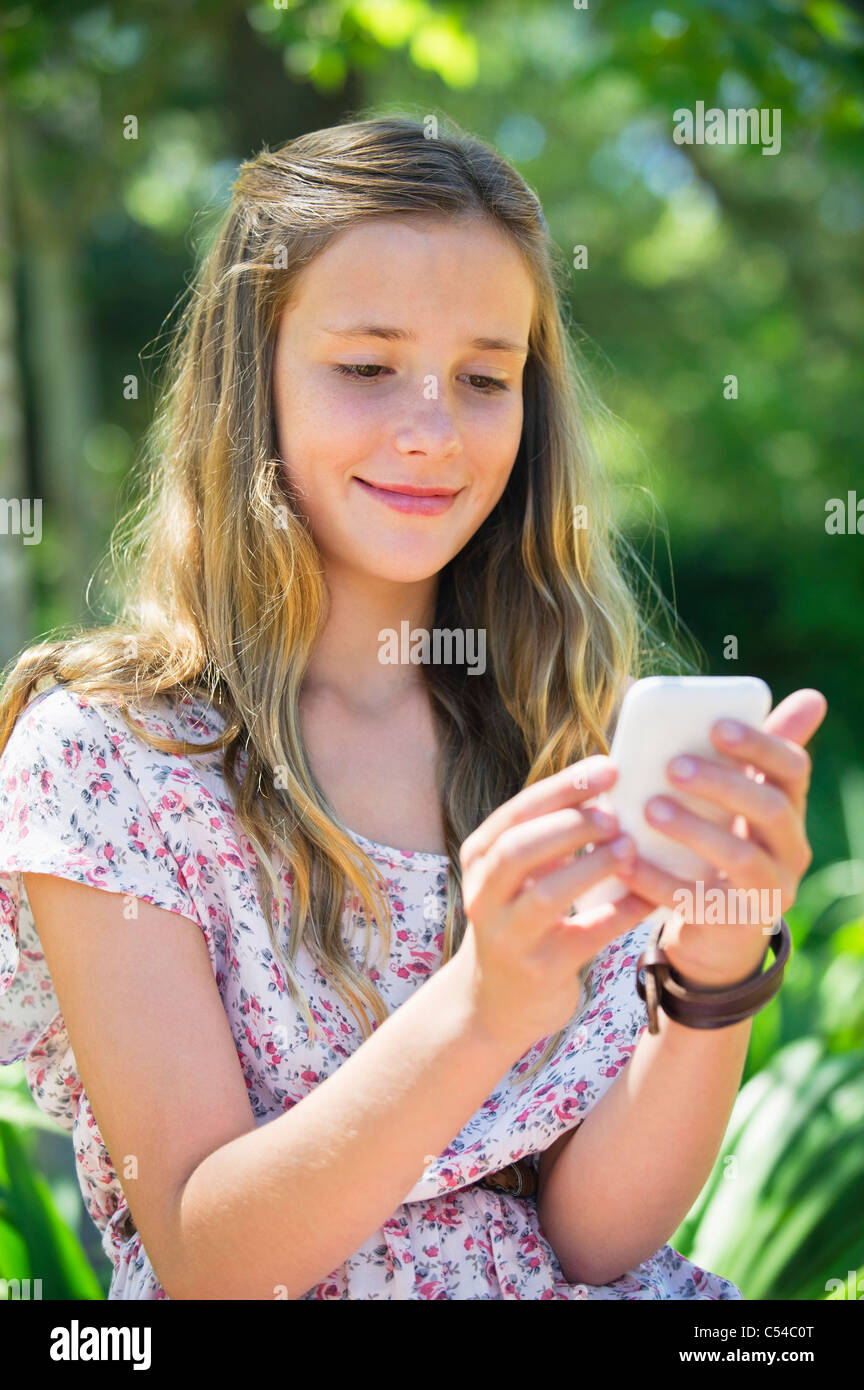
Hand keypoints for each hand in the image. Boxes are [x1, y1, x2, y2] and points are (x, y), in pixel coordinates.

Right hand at [455, 755, 656, 1055]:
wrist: (497, 1000)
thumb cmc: (522, 918)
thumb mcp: (522, 872)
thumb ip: (552, 833)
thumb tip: (609, 788)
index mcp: (479, 858)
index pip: (516, 812)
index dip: (563, 788)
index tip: (609, 768)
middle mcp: (483, 894)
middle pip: (518, 848)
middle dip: (570, 824)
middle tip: (615, 814)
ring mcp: (508, 935)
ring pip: (545, 895)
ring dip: (591, 866)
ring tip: (629, 848)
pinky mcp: (539, 970)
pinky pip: (586, 935)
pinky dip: (622, 912)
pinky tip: (652, 895)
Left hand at [614, 688, 827, 986]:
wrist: (715, 930)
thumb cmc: (718, 843)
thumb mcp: (733, 800)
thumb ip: (748, 752)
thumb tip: (805, 695)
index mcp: (787, 809)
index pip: (793, 768)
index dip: (760, 745)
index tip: (716, 725)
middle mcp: (789, 850)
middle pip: (770, 810)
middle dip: (722, 784)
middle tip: (672, 766)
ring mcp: (767, 892)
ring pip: (741, 858)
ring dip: (695, 830)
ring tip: (650, 809)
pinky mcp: (734, 925)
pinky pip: (699, 902)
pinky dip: (660, 880)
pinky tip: (627, 861)